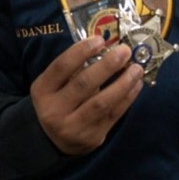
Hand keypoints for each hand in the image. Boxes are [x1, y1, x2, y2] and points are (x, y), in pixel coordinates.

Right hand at [31, 35, 144, 155]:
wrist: (53, 140)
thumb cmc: (58, 101)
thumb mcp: (55, 85)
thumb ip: (74, 68)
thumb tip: (107, 48)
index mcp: (42, 91)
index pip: (61, 67)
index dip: (80, 52)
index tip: (100, 39)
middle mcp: (54, 110)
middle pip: (83, 84)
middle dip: (107, 66)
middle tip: (125, 51)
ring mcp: (73, 127)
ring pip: (101, 103)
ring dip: (122, 83)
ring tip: (136, 68)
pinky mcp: (92, 137)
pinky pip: (113, 115)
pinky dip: (127, 98)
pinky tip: (136, 84)